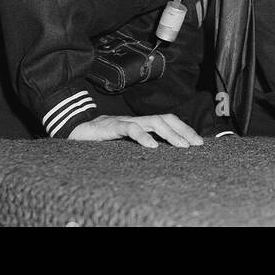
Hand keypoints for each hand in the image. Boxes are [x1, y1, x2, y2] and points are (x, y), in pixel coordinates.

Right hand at [66, 113, 203, 147]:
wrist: (75, 131)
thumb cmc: (102, 140)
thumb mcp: (125, 144)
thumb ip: (141, 144)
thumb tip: (162, 155)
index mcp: (142, 124)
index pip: (169, 121)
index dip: (184, 129)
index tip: (199, 142)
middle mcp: (137, 120)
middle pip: (166, 119)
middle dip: (184, 130)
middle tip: (196, 145)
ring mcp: (126, 121)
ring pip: (154, 122)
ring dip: (170, 134)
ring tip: (182, 146)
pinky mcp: (113, 126)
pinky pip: (131, 128)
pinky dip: (143, 136)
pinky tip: (152, 146)